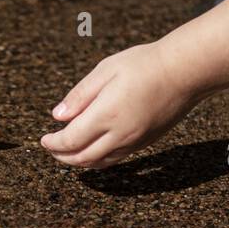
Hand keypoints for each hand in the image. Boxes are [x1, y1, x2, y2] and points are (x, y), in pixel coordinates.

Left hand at [40, 40, 201, 167]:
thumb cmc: (144, 64)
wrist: (185, 72)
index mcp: (106, 115)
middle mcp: (120, 134)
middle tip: (51, 149)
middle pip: (82, 158)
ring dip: (80, 162)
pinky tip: (92, 152)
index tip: (43, 139)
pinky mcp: (146, 142)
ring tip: (67, 154)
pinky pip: (116, 159)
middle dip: (62, 157)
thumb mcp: (105, 70)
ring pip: (100, 162)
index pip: (70, 140)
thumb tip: (58, 116)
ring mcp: (134, 141)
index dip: (53, 144)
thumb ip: (80, 95)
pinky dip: (98, 160)